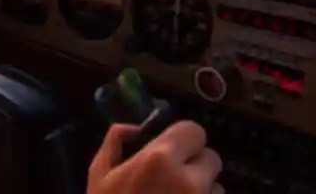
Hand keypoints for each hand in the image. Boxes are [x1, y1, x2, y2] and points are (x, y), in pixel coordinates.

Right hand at [87, 120, 223, 193]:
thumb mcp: (98, 177)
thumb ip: (114, 143)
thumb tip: (135, 127)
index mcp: (160, 160)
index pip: (195, 131)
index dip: (184, 141)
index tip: (173, 152)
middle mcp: (190, 180)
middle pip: (212, 160)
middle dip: (196, 168)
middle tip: (174, 183)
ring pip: (217, 190)